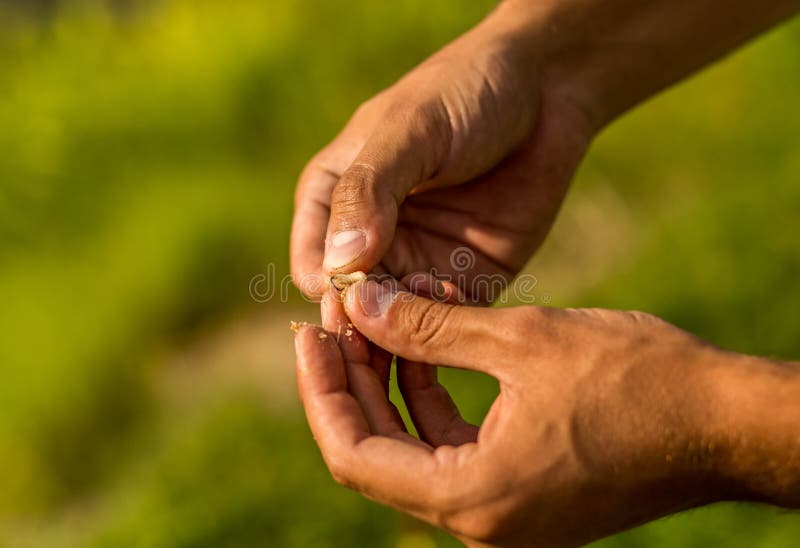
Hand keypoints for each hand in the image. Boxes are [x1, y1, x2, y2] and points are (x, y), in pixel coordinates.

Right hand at [290, 6, 592, 299]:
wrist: (545, 91)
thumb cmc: (463, 93)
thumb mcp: (409, 130)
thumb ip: (369, 190)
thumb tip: (339, 262)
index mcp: (334, 199)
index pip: (315, 264)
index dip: (328, 290)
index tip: (347, 301)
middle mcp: (371, 239)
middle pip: (354, 304)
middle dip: (368, 321)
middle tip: (389, 325)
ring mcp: (419, 261)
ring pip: (399, 320)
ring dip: (411, 324)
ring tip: (431, 295)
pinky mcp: (466, 278)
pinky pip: (450, 320)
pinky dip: (451, 321)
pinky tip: (460, 295)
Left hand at [294, 280, 799, 545]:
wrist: (724, 420)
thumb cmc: (636, 379)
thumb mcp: (519, 339)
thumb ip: (427, 328)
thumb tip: (359, 303)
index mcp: (472, 496)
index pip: (354, 453)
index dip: (322, 389)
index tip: (307, 332)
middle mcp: (481, 521)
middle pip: (378, 453)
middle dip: (352, 381)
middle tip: (337, 318)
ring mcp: (505, 513)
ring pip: (415, 448)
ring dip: (392, 386)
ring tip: (380, 320)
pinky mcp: (526, 492)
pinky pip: (454, 448)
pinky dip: (433, 400)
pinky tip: (427, 349)